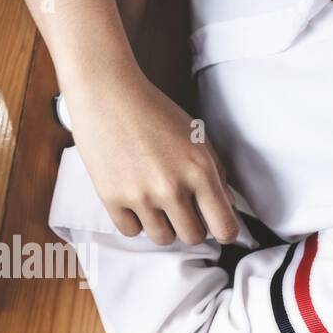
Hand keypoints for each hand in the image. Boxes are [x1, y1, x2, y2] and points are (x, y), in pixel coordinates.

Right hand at [64, 67, 237, 245]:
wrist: (106, 94)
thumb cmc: (153, 110)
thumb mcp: (195, 136)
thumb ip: (215, 171)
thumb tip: (224, 204)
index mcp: (200, 171)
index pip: (225, 228)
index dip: (224, 230)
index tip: (215, 224)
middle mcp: (172, 188)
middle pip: (193, 237)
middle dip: (191, 226)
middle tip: (181, 209)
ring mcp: (140, 195)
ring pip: (162, 238)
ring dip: (163, 225)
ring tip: (155, 203)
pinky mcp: (111, 197)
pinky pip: (131, 231)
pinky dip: (135, 220)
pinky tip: (134, 200)